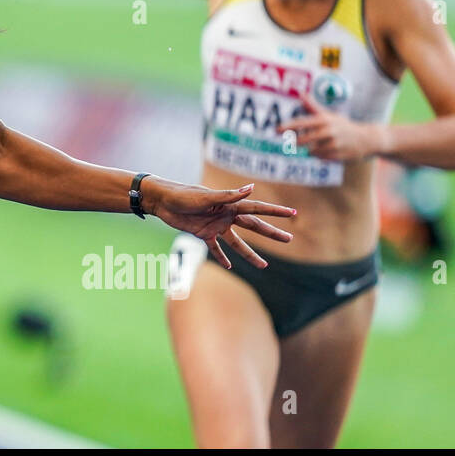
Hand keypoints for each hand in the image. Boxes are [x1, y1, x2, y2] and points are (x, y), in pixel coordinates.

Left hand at [143, 176, 294, 269]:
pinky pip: (216, 249)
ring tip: (264, 266)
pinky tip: (231, 267)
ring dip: (250, 254)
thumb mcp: (205, 196)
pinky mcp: (203, 233)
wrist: (161, 201)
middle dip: (271, 233)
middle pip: (253, 226)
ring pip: (237, 243)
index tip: (293, 213)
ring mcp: (215, 225)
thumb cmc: (183, 195)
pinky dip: (223, 258)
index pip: (257, 209)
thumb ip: (228, 195)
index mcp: (229, 204)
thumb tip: (251, 188)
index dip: (275, 212)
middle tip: (289, 239)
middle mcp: (226, 215)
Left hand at [283, 91, 380, 160]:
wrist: (366, 138)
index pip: (301, 123)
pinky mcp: (337, 155)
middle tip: (293, 142)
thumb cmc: (343, 125)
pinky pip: (320, 158)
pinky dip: (320, 155)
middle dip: (296, 142)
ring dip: (311, 149)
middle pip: (303, 140)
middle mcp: (328, 131)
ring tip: (320, 145)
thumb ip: (312, 106)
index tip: (276, 130)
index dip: (287, 126)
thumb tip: (301, 93)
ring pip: (311, 151)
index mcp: (324, 120)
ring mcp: (333, 144)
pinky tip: (328, 150)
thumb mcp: (329, 115)